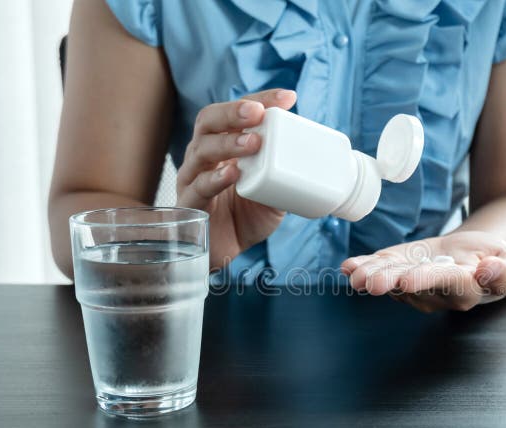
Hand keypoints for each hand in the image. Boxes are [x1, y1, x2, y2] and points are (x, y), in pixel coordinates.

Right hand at [176, 88, 296, 267]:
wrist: (228, 252)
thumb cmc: (247, 217)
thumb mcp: (274, 192)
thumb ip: (285, 175)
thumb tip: (315, 160)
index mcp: (226, 145)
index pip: (238, 113)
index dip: (261, 100)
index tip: (288, 97)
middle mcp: (205, 155)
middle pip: (210, 121)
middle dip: (234, 112)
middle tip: (258, 112)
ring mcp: (193, 177)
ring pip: (202, 150)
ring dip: (228, 143)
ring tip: (253, 142)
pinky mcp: (190, 204)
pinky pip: (198, 187)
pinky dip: (215, 179)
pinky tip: (232, 175)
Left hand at [341, 231, 505, 312]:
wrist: (479, 259)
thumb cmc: (496, 262)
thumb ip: (503, 272)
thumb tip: (489, 271)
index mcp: (464, 289)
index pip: (443, 283)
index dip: (425, 280)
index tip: (408, 280)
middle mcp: (436, 293)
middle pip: (410, 285)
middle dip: (388, 281)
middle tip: (369, 282)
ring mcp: (415, 285)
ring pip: (391, 280)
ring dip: (371, 275)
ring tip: (354, 272)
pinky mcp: (401, 272)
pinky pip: (382, 271)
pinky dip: (364, 266)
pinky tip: (348, 266)